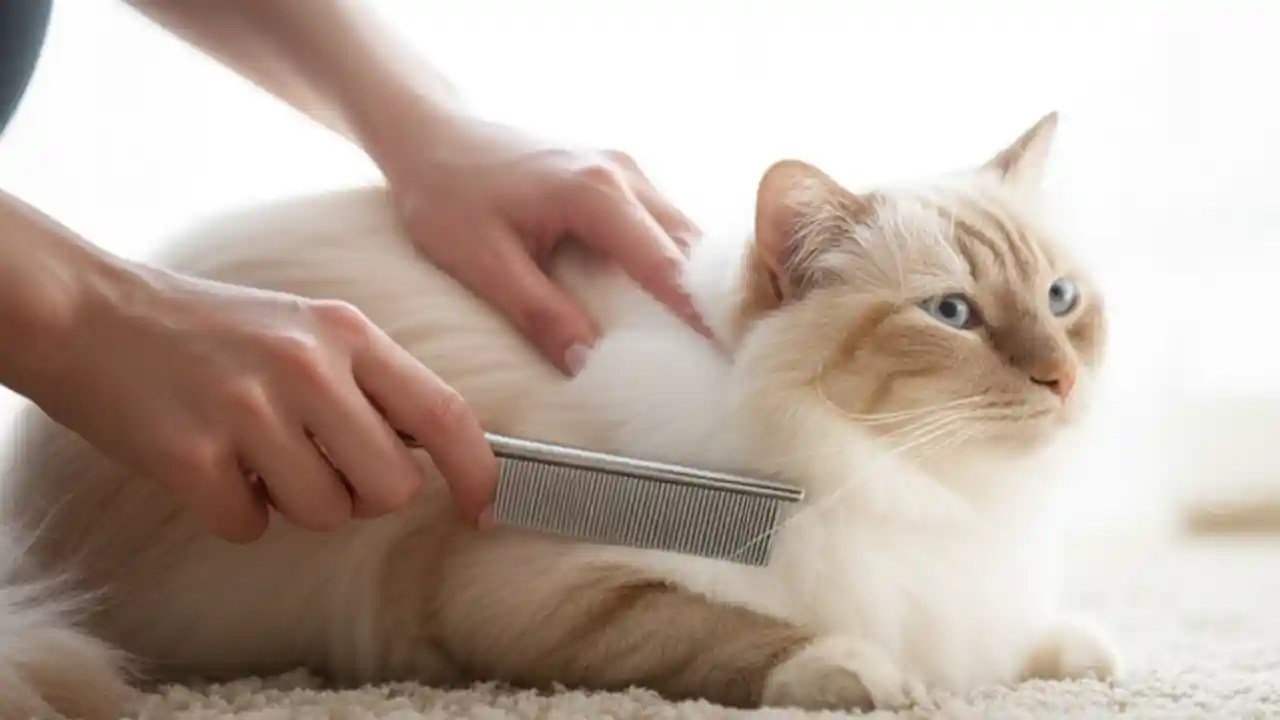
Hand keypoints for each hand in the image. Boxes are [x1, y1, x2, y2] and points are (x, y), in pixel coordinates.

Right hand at [37, 262, 496, 541]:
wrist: (91, 312)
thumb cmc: (215, 331)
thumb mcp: (308, 329)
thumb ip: (373, 383)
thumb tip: (439, 454)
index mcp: (347, 333)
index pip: (446, 413)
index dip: (477, 472)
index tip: (485, 509)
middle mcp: (308, 366)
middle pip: (391, 487)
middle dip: (362, 494)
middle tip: (313, 461)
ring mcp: (248, 409)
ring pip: (324, 515)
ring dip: (292, 503)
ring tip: (252, 451)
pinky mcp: (191, 454)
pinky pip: (250, 527)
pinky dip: (233, 512)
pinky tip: (209, 463)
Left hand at [372, 111, 710, 374]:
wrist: (430, 133)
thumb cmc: (446, 194)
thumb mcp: (482, 263)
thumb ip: (539, 313)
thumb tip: (589, 363)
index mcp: (596, 193)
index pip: (667, 265)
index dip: (701, 315)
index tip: (731, 357)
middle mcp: (625, 173)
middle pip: (692, 247)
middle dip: (713, 301)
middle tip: (731, 356)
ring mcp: (627, 169)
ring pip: (685, 233)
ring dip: (698, 282)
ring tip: (711, 337)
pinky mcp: (620, 175)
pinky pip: (665, 224)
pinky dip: (676, 263)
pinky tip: (675, 301)